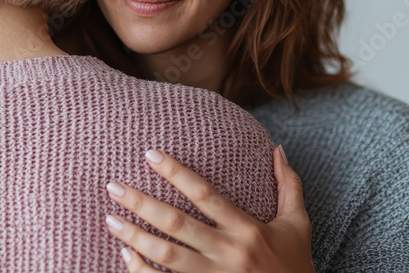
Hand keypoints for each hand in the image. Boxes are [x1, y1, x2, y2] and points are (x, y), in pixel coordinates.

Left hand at [105, 146, 313, 272]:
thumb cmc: (295, 264)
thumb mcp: (298, 224)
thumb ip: (289, 185)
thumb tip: (278, 149)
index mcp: (248, 229)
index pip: (205, 194)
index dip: (176, 173)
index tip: (150, 155)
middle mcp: (229, 252)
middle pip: (177, 223)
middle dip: (141, 203)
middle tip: (113, 186)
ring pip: (166, 255)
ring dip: (134, 236)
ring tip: (110, 220)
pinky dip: (142, 271)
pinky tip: (126, 256)